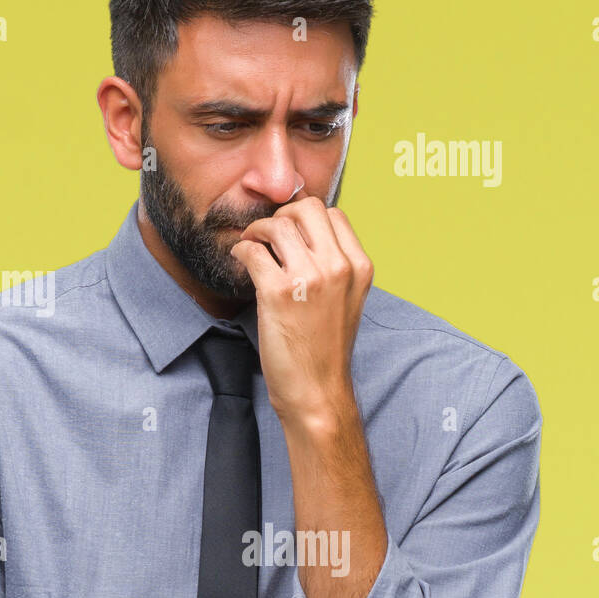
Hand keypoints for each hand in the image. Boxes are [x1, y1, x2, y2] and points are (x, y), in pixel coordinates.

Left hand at [229, 197, 372, 430]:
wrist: (317, 390)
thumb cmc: (325, 348)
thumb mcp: (347, 299)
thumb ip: (334, 266)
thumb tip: (303, 236)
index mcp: (359, 266)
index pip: (333, 214)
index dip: (305, 216)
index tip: (288, 228)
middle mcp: (338, 266)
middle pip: (306, 208)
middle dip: (281, 214)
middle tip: (266, 233)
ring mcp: (309, 277)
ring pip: (277, 224)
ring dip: (256, 230)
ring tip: (250, 244)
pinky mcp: (278, 292)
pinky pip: (252, 251)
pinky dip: (241, 250)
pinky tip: (239, 259)